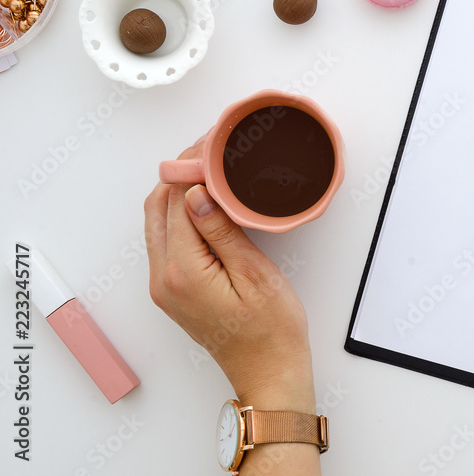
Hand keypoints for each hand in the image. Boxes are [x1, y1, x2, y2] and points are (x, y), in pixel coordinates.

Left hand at [145, 142, 320, 474]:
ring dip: (179, 192)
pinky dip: (181, 214)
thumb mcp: (255, 275)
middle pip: (158, 207)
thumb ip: (222, 232)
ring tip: (213, 171)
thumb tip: (197, 195)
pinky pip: (168, 240)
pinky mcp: (175, 289)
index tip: (213, 146)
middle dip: (181, 174)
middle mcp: (164, 279)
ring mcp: (165, 286)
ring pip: (159, 222)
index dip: (193, 167)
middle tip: (212, 152)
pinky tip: (208, 204)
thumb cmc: (272, 332)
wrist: (269, 372)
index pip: (177, 201)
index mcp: (182, 272)